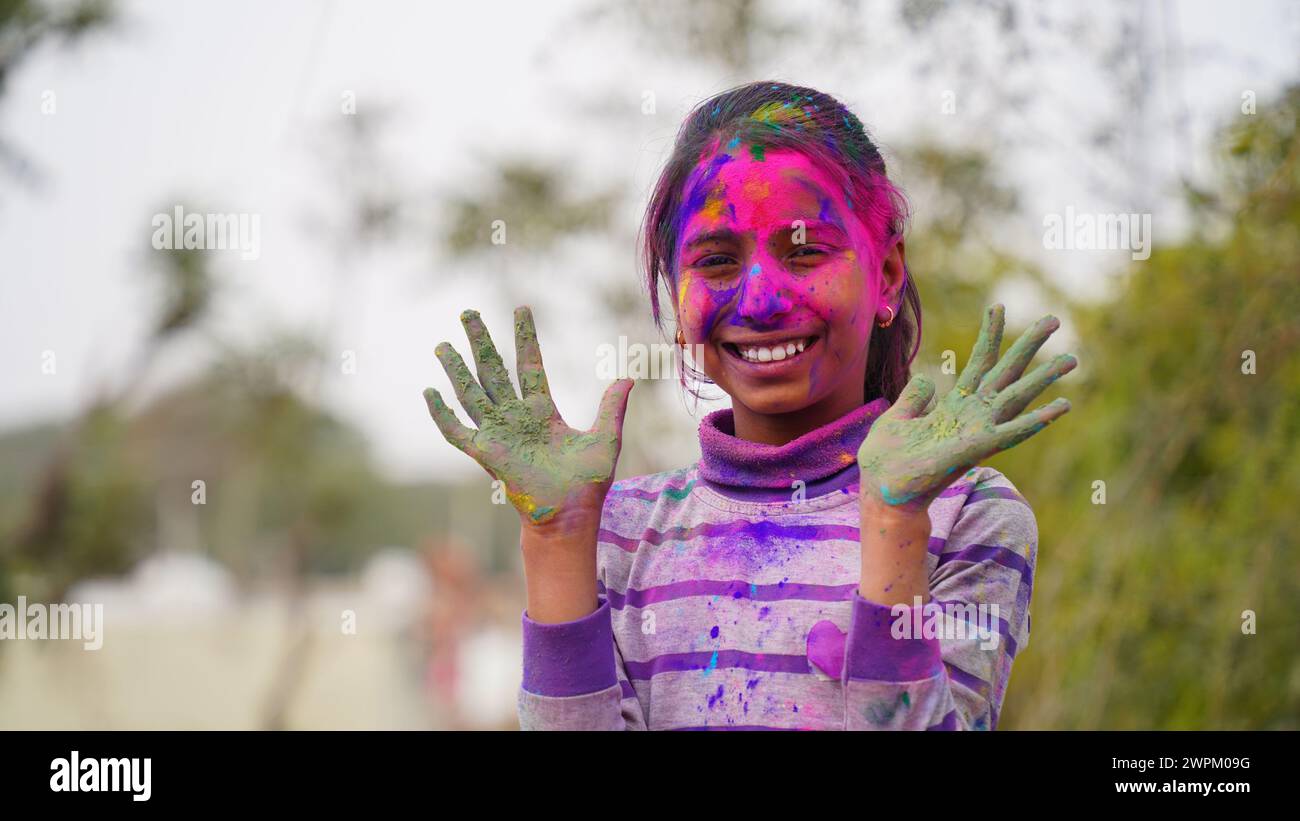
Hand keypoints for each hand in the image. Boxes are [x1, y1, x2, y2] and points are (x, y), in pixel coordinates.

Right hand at [422, 306, 633, 533]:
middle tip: (468, 313)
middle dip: (481, 342)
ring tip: (442, 345)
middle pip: (494, 371)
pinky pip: (458, 432)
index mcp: (542, 411)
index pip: (530, 365)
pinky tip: (430, 393)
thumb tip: (628, 378)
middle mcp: (516, 418)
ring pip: (471, 394)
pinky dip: (443, 415)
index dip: (525, 338)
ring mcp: (499, 434)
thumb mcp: (605, 439)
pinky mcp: (486, 454)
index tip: (521, 308)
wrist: (571, 517)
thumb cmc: (588, 484)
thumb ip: (612, 408)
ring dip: (457, 369)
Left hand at [858, 303, 1075, 510]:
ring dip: (1044, 379)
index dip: (989, 336)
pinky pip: (1011, 433)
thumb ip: (913, 398)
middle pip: (1006, 374)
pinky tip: (1061, 407)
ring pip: (1017, 399)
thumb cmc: (887, 461)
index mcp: (953, 406)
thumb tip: (927, 379)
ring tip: (1072, 359)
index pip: (977, 363)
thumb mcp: (896, 418)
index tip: (999, 306)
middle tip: (1054, 319)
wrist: (883, 493)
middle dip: (1029, 347)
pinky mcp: (975, 450)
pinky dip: (1037, 420)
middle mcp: (972, 416)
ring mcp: (977, 432)